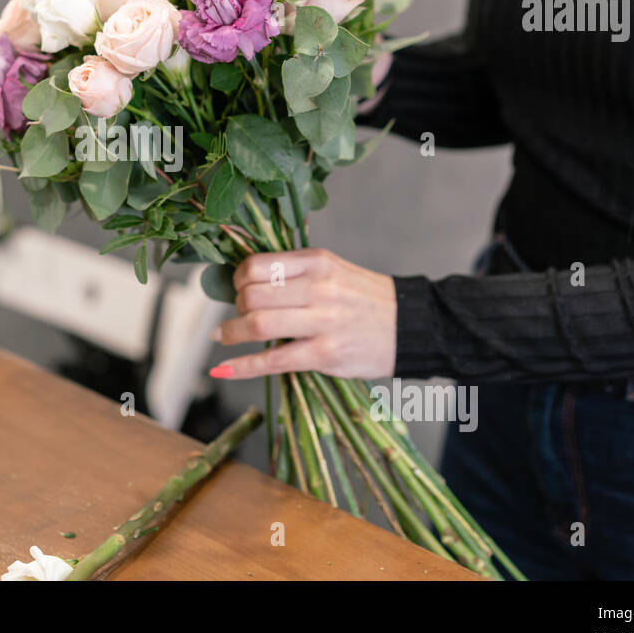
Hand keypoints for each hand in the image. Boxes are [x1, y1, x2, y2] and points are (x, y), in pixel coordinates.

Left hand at [209, 248, 396, 379]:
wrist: (410, 325)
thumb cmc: (364, 299)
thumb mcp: (333, 271)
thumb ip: (294, 274)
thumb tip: (244, 284)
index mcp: (317, 262)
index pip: (256, 265)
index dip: (238, 280)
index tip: (238, 289)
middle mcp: (319, 289)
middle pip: (252, 296)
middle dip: (235, 308)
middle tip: (238, 316)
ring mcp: (323, 322)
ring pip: (258, 325)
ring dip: (231, 334)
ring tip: (226, 336)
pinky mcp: (326, 355)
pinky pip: (274, 360)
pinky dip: (242, 367)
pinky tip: (223, 369)